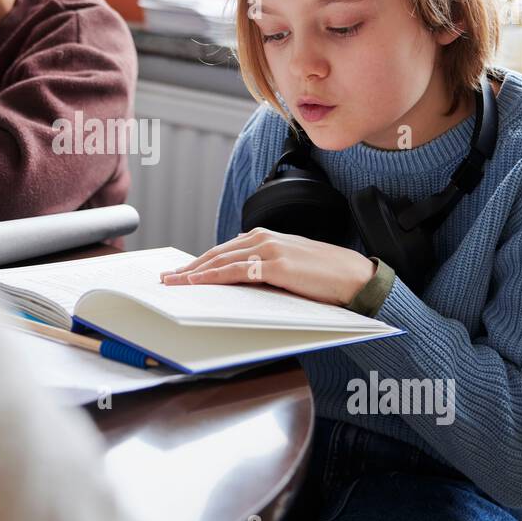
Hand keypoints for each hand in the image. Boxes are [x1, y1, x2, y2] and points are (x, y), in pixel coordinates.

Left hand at [159, 227, 375, 306]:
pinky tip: (196, 282)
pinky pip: (234, 272)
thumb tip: (239, 281)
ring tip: (173, 283)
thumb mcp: (288, 267)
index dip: (199, 262)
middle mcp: (263, 238)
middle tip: (166, 279)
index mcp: (265, 236)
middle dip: (188, 267)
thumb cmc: (325, 275)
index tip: (180, 273)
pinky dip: (212, 277)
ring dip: (192, 273)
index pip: (223, 250)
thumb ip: (263, 268)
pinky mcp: (275, 265)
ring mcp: (268, 249)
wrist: (355, 276)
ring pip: (220, 261)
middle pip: (215, 254)